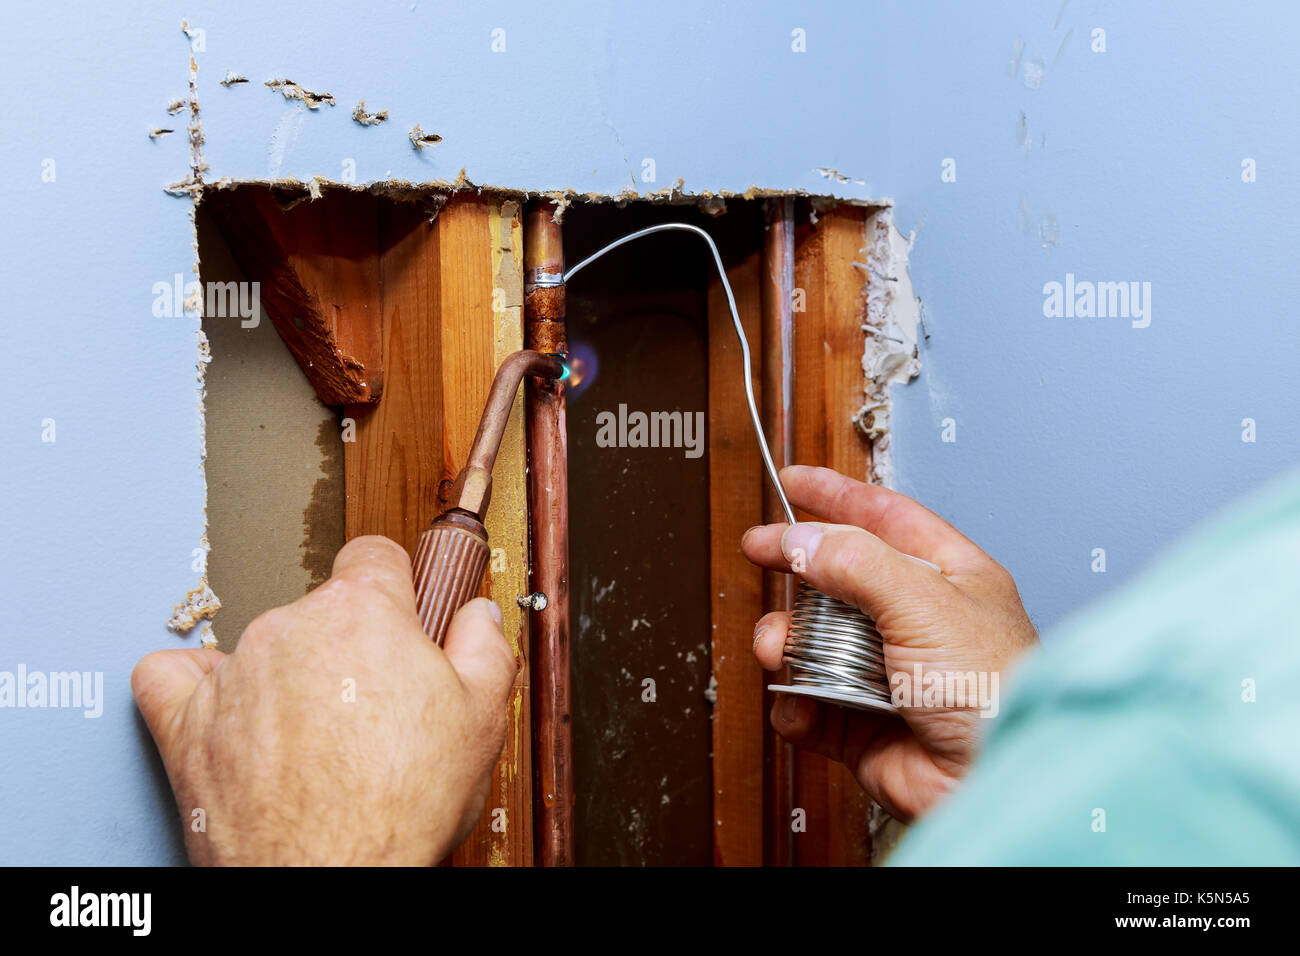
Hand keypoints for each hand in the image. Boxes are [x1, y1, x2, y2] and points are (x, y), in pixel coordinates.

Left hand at [132, 536, 515, 864]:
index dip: (395, 586)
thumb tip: (478, 617)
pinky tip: (228, 709)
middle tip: (376, 704)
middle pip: (323, 609)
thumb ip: (486, 647)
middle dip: (351, 647)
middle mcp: (291, 627)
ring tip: (318, 738)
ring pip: (265, 646)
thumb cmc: (399, 808)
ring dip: (289, 676)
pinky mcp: (186, 721)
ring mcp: (233, 672)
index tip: (401, 615)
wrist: (329, 878)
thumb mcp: (482, 719)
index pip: (375, 555)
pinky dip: (198, 688)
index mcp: (362, 612)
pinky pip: (174, 677)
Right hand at [743, 466, 1037, 821]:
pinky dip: (795, 705)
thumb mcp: (927, 602)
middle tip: (762, 552)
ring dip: (787, 643)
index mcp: (949, 578)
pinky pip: (808, 704)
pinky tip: (800, 704)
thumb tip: (803, 540)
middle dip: (798, 572)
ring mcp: (886, 674)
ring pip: (813, 641)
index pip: (885, 518)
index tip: (794, 482)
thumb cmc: (996, 691)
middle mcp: (917, 622)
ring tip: (779, 650)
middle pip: (837, 579)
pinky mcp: (861, 725)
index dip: (837, 496)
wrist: (995, 782)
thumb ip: (857, 562)